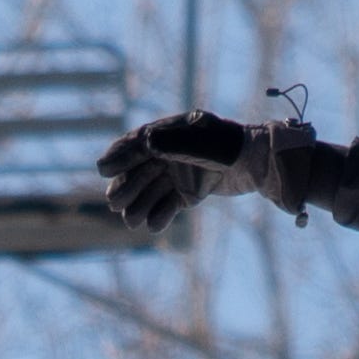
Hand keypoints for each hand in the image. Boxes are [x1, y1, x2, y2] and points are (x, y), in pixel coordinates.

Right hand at [97, 109, 254, 235]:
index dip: (119, 156)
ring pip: (153, 190)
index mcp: (170, 132)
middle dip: (127, 186)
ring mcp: (181, 172)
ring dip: (140, 204)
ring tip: (131, 221)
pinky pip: (170, 204)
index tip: (102, 169)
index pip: (137, 143)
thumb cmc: (229, 147)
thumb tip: (143, 142)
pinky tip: (153, 226)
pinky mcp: (191, 192)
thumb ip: (171, 143)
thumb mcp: (198, 142)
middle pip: (141, 170)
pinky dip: (162, 214)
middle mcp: (172, 152)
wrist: (257, 164)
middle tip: (113, 203)